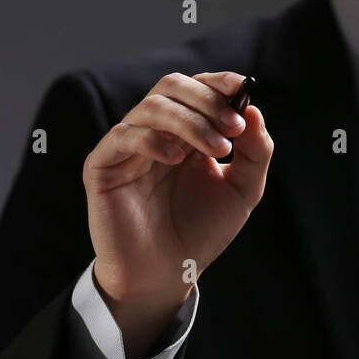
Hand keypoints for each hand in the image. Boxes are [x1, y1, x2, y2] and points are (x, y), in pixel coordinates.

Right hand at [81, 70, 272, 355]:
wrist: (167, 275)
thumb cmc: (201, 233)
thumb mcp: (242, 191)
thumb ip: (255, 152)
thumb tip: (255, 110)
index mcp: (185, 132)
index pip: (196, 89)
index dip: (218, 83)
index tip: (242, 88)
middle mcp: (155, 132)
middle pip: (172, 86)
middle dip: (207, 100)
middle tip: (233, 126)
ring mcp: (127, 147)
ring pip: (151, 106)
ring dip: (190, 121)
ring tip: (217, 150)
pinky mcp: (103, 166)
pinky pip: (124, 136)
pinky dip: (153, 139)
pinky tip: (176, 158)